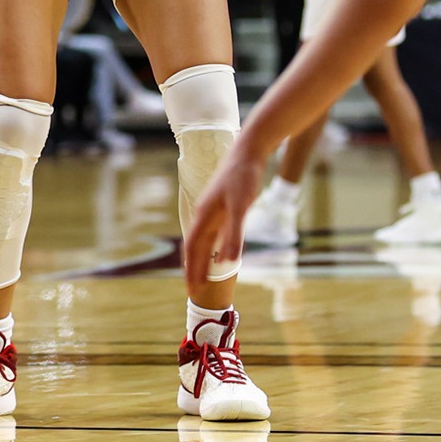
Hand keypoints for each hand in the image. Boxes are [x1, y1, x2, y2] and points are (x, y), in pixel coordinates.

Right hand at [181, 143, 265, 295]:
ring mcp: (213, 209)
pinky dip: (212, 246)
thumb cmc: (243, 177)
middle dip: (193, 269)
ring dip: (201, 259)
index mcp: (205, 216)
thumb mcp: (241, 207)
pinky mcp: (222, 205)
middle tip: (194, 290)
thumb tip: (227, 261)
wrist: (249, 151)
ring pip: (203, 240)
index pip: (193, 250)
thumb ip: (233, 234)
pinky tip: (217, 250)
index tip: (191, 290)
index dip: (191, 270)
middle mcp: (205, 214)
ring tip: (202, 275)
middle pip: (195, 247)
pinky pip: (213, 232)